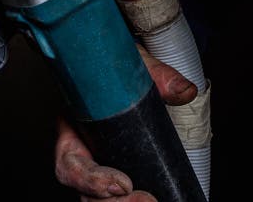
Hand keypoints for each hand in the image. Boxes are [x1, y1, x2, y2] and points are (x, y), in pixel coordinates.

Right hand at [54, 45, 197, 200]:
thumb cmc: (119, 66)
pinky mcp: (118, 175)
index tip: (122, 183)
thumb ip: (158, 75)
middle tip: (147, 200)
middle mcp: (82, 151)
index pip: (69, 163)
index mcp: (74, 126)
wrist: (127, 68)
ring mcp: (99, 165)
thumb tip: (183, 90)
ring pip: (98, 200)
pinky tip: (157, 200)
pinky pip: (117, 198)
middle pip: (83, 193)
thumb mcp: (134, 64)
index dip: (90, 180)